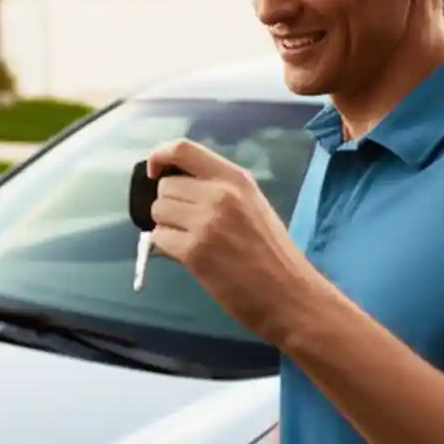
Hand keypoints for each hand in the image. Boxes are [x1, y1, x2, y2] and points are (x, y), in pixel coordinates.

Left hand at [146, 139, 314, 342]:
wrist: (288, 294)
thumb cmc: (272, 252)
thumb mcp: (252, 204)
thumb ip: (219, 188)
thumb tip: (177, 185)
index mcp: (235, 178)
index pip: (182, 149)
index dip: (159, 156)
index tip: (155, 173)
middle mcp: (219, 194)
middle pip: (165, 186)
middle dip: (168, 204)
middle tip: (186, 223)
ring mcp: (206, 222)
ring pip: (158, 211)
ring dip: (166, 226)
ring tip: (189, 240)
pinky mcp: (195, 251)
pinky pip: (159, 239)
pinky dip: (167, 248)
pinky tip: (188, 256)